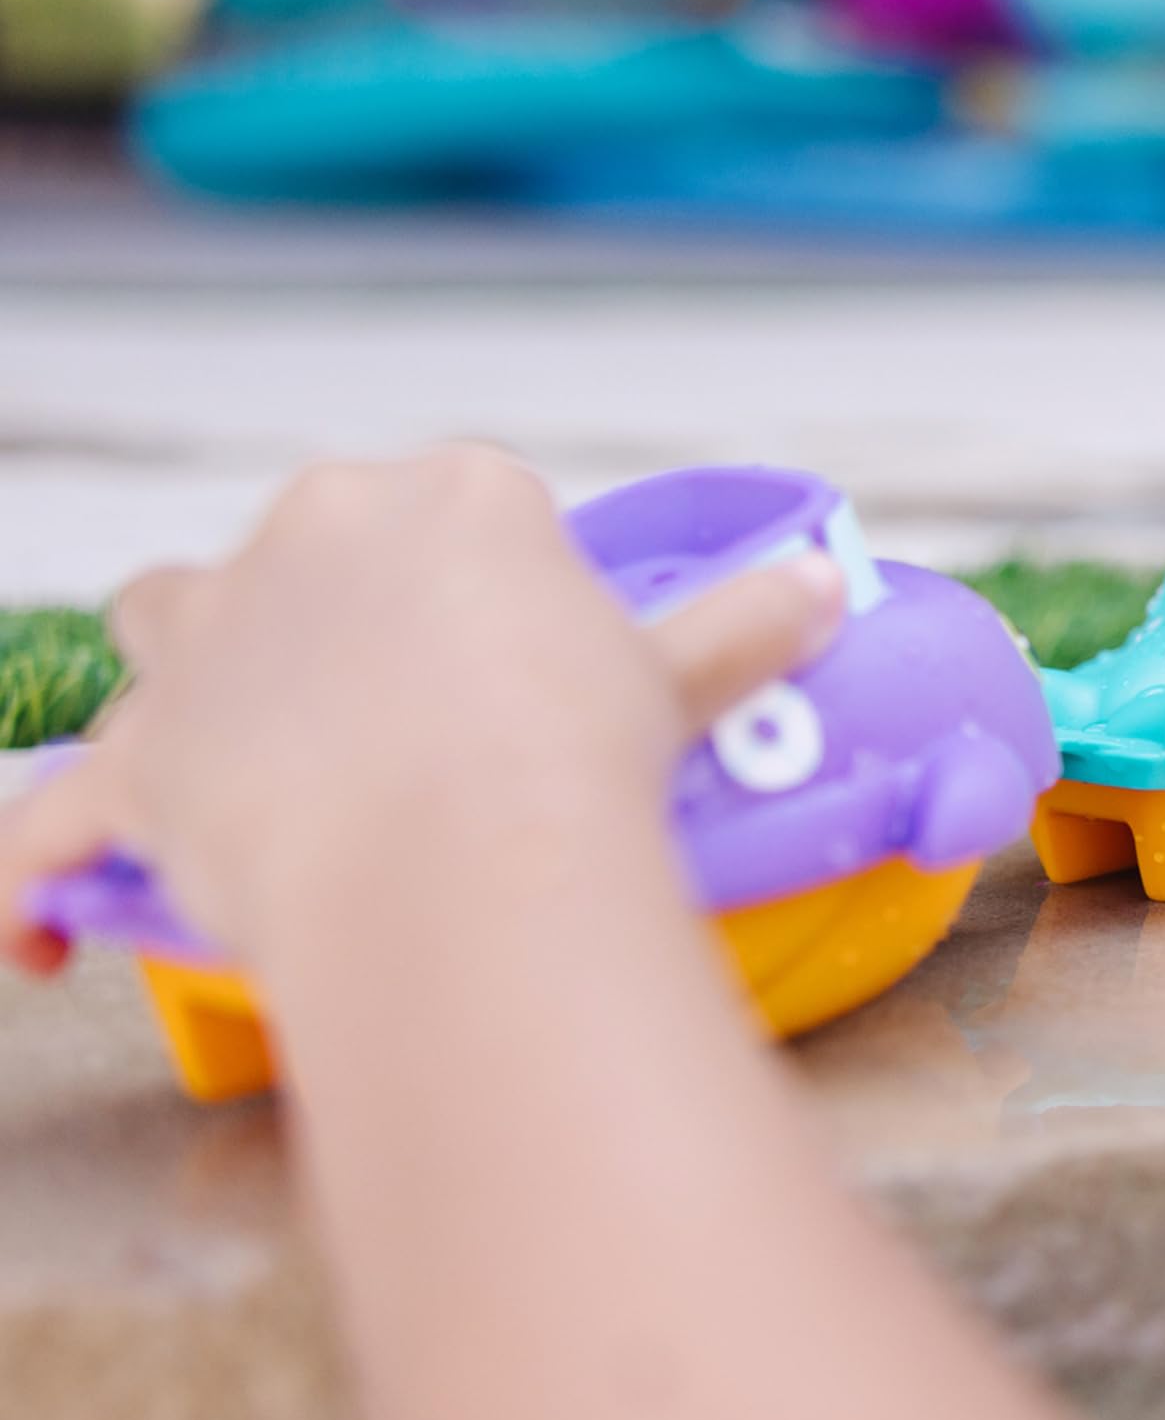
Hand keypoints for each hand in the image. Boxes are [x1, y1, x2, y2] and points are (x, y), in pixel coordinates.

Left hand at [0, 448, 843, 982]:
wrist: (463, 858)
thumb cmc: (578, 755)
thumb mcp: (681, 680)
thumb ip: (746, 624)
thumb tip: (831, 583)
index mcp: (455, 498)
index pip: (456, 504)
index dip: (479, 580)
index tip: (511, 648)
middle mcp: (313, 535)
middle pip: (299, 547)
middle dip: (331, 612)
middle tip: (402, 714)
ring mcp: (210, 640)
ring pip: (161, 618)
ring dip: (185, 674)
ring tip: (230, 750)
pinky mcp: (139, 760)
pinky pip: (57, 815)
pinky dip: (47, 868)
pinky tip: (39, 921)